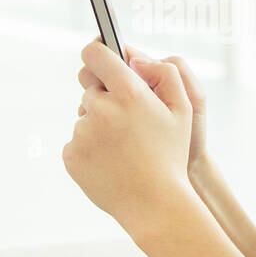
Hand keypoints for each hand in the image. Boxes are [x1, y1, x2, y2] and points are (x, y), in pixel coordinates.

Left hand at [63, 38, 193, 236]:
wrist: (155, 204)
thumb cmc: (171, 155)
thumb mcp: (184, 108)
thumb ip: (165, 73)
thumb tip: (135, 60)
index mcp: (128, 92)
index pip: (95, 54)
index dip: (98, 51)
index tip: (100, 55)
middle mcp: (100, 109)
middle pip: (91, 89)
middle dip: (106, 99)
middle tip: (128, 121)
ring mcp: (82, 133)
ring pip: (85, 118)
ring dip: (99, 126)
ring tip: (124, 149)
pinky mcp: (71, 155)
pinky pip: (76, 142)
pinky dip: (90, 149)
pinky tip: (111, 162)